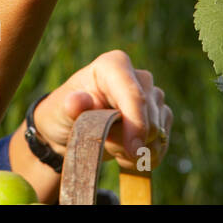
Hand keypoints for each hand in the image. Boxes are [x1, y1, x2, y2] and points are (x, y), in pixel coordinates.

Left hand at [34, 50, 172, 171]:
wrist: (72, 129)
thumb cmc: (65, 113)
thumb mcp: (61, 110)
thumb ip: (71, 106)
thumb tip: (77, 101)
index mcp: (114, 66)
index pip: (135, 96)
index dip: (137, 124)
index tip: (132, 150)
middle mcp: (140, 78)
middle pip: (150, 118)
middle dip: (129, 142)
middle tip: (105, 144)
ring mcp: (152, 96)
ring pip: (158, 133)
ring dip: (136, 152)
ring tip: (111, 148)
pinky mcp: (160, 116)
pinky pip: (162, 143)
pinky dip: (145, 157)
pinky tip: (125, 154)